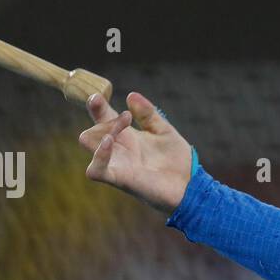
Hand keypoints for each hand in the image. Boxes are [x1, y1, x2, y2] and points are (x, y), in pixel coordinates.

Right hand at [78, 91, 192, 213]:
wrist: (190, 185)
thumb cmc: (177, 161)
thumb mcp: (164, 131)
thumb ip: (148, 114)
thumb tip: (131, 95)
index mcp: (127, 137)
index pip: (103, 117)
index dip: (97, 105)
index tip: (97, 95)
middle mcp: (118, 150)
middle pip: (92, 129)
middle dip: (102, 118)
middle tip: (126, 118)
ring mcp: (117, 164)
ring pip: (89, 143)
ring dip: (101, 130)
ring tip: (122, 127)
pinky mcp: (120, 180)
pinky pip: (96, 170)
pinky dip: (97, 156)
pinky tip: (109, 142)